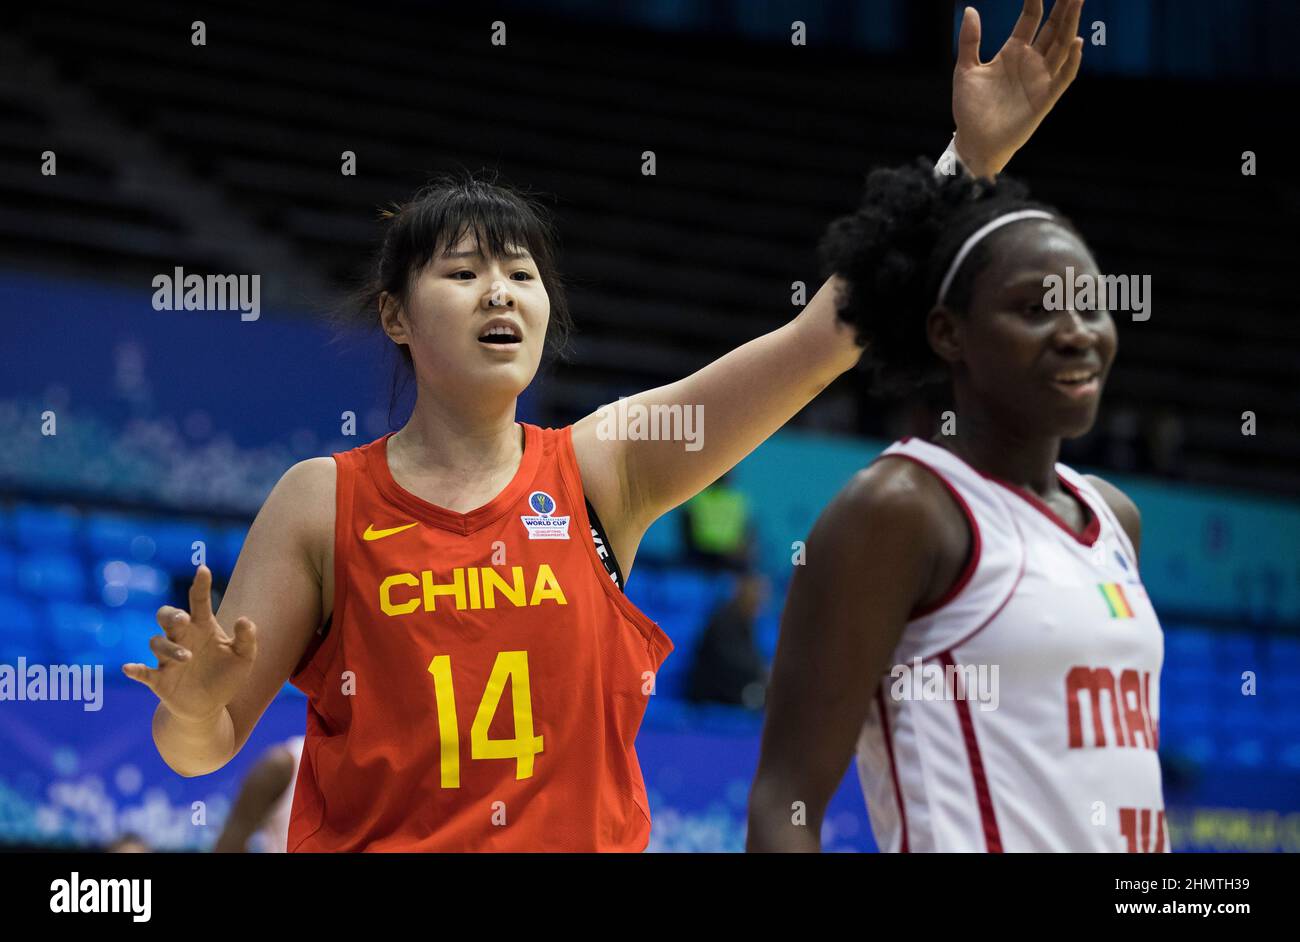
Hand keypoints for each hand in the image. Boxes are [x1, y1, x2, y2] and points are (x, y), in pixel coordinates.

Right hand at [123, 565, 257, 722]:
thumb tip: (244, 620)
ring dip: (170, 648)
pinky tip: (129, 668)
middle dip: (172, 615)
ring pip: (157, 643)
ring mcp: (167, 658)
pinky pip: (142, 672)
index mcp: (203, 627)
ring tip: (187, 657)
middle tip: (183, 619)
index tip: (203, 569)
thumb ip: (247, 638)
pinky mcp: (158, 679)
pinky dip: (135, 670)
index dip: (200, 585)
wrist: (211, 706)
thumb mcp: (244, 657)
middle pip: (167, 616)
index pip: (199, 601)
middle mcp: (182, 638)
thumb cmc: (227, 675)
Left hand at [952, 0, 1084, 177]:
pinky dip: (1071, 60)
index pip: (1030, 19)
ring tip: (1078, 1)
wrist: (974, 142)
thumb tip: (970, 8)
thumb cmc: (970, 109)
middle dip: (1063, 7)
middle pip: (1053, 28)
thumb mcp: (966, 70)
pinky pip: (1063, 77)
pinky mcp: (1045, 98)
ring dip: (1071, 24)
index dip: (1036, 0)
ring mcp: (1040, 78)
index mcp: (1012, 52)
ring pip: (1062, 45)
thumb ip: (970, 40)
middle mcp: (1030, 61)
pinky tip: (1076, 43)